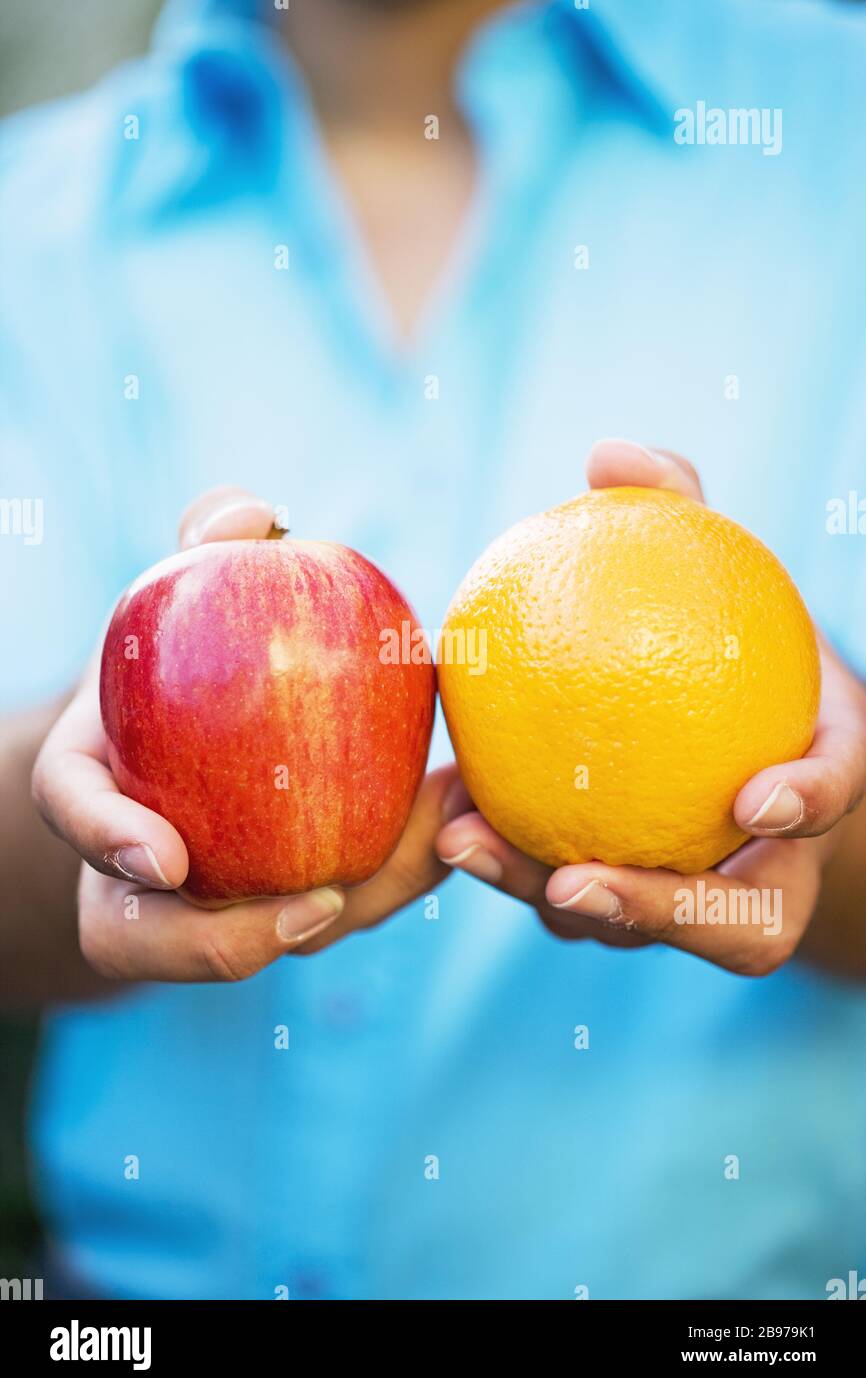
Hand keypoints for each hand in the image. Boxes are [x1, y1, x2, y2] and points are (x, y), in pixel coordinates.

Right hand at [32, 487, 465, 982]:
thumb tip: (251, 518)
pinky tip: (467, 798)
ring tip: (435, 840)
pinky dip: (416, 858)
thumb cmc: (195, 646)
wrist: (220, 720)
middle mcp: (151, 879)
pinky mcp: (311, 900)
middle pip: (180, 940)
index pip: (80, 823)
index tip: (164, 860)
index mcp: (98, 798)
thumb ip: (205, 545)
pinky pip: (362, 896)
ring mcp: (229, 907)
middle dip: (247, 940)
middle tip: (327, 902)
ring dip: (365, 902)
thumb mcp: (186, 587)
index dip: (110, 846)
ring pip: (290, 937)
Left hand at [436, 440, 865, 976]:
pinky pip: (561, 894)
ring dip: (539, 892)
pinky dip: (504, 857)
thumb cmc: (714, 630)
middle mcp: (762, 863)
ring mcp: (688, 899)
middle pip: (729, 925)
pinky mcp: (617, 903)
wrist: (711, 715)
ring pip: (627, 927)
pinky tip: (440, 806)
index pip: (831, 795)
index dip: (807, 803)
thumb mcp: (711, 562)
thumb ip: (676, 506)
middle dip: (652, 913)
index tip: (756, 799)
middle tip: (572, 881)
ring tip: (460, 838)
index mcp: (810, 780)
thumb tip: (608, 451)